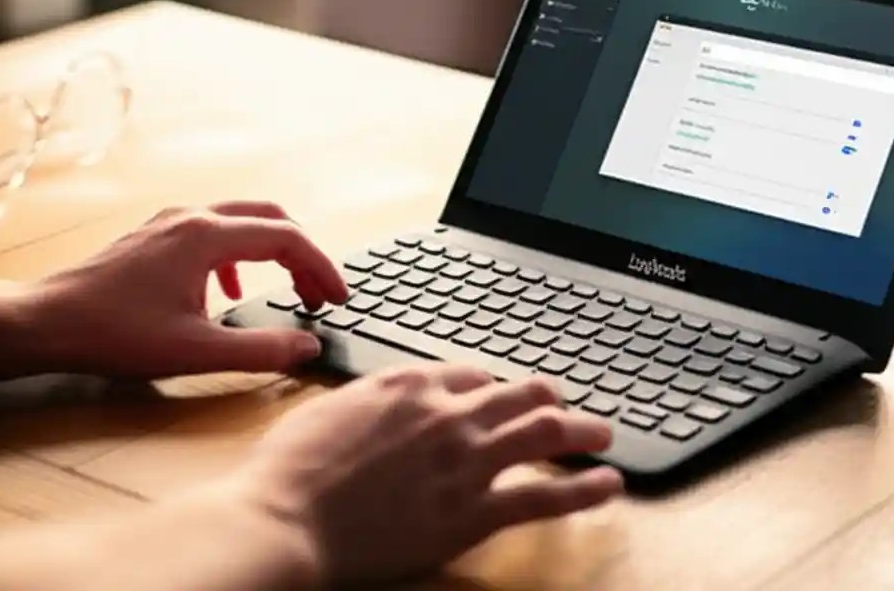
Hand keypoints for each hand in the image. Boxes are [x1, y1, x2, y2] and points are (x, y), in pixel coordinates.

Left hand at [23, 201, 347, 376]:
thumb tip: (308, 346)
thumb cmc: (114, 334)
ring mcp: (170, 224)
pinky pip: (214, 232)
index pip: (288, 238)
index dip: (322, 268)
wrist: (46, 323)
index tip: (338, 298)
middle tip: (322, 292)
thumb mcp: (197, 351)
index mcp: (207, 237)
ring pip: (242, 221)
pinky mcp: (154, 238)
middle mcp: (191, 219)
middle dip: (304, 255)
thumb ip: (261, 350)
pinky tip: (231, 291)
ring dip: (275, 252)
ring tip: (290, 289)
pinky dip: (241, 255)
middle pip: (271, 219)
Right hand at [228, 365, 622, 585]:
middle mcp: (448, 414)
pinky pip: (546, 496)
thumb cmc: (289, 471)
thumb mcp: (326, 410)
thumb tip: (382, 402)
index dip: (490, 387)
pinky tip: (608, 484)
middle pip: (519, 393)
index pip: (470, 375)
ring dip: (583, 430)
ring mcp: (467, 461)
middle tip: (564, 405)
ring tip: (605, 434)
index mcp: (409, 385)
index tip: (498, 397)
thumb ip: (368, 401)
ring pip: (545, 433)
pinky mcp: (475, 511)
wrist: (285, 518)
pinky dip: (585, 489)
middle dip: (548, 397)